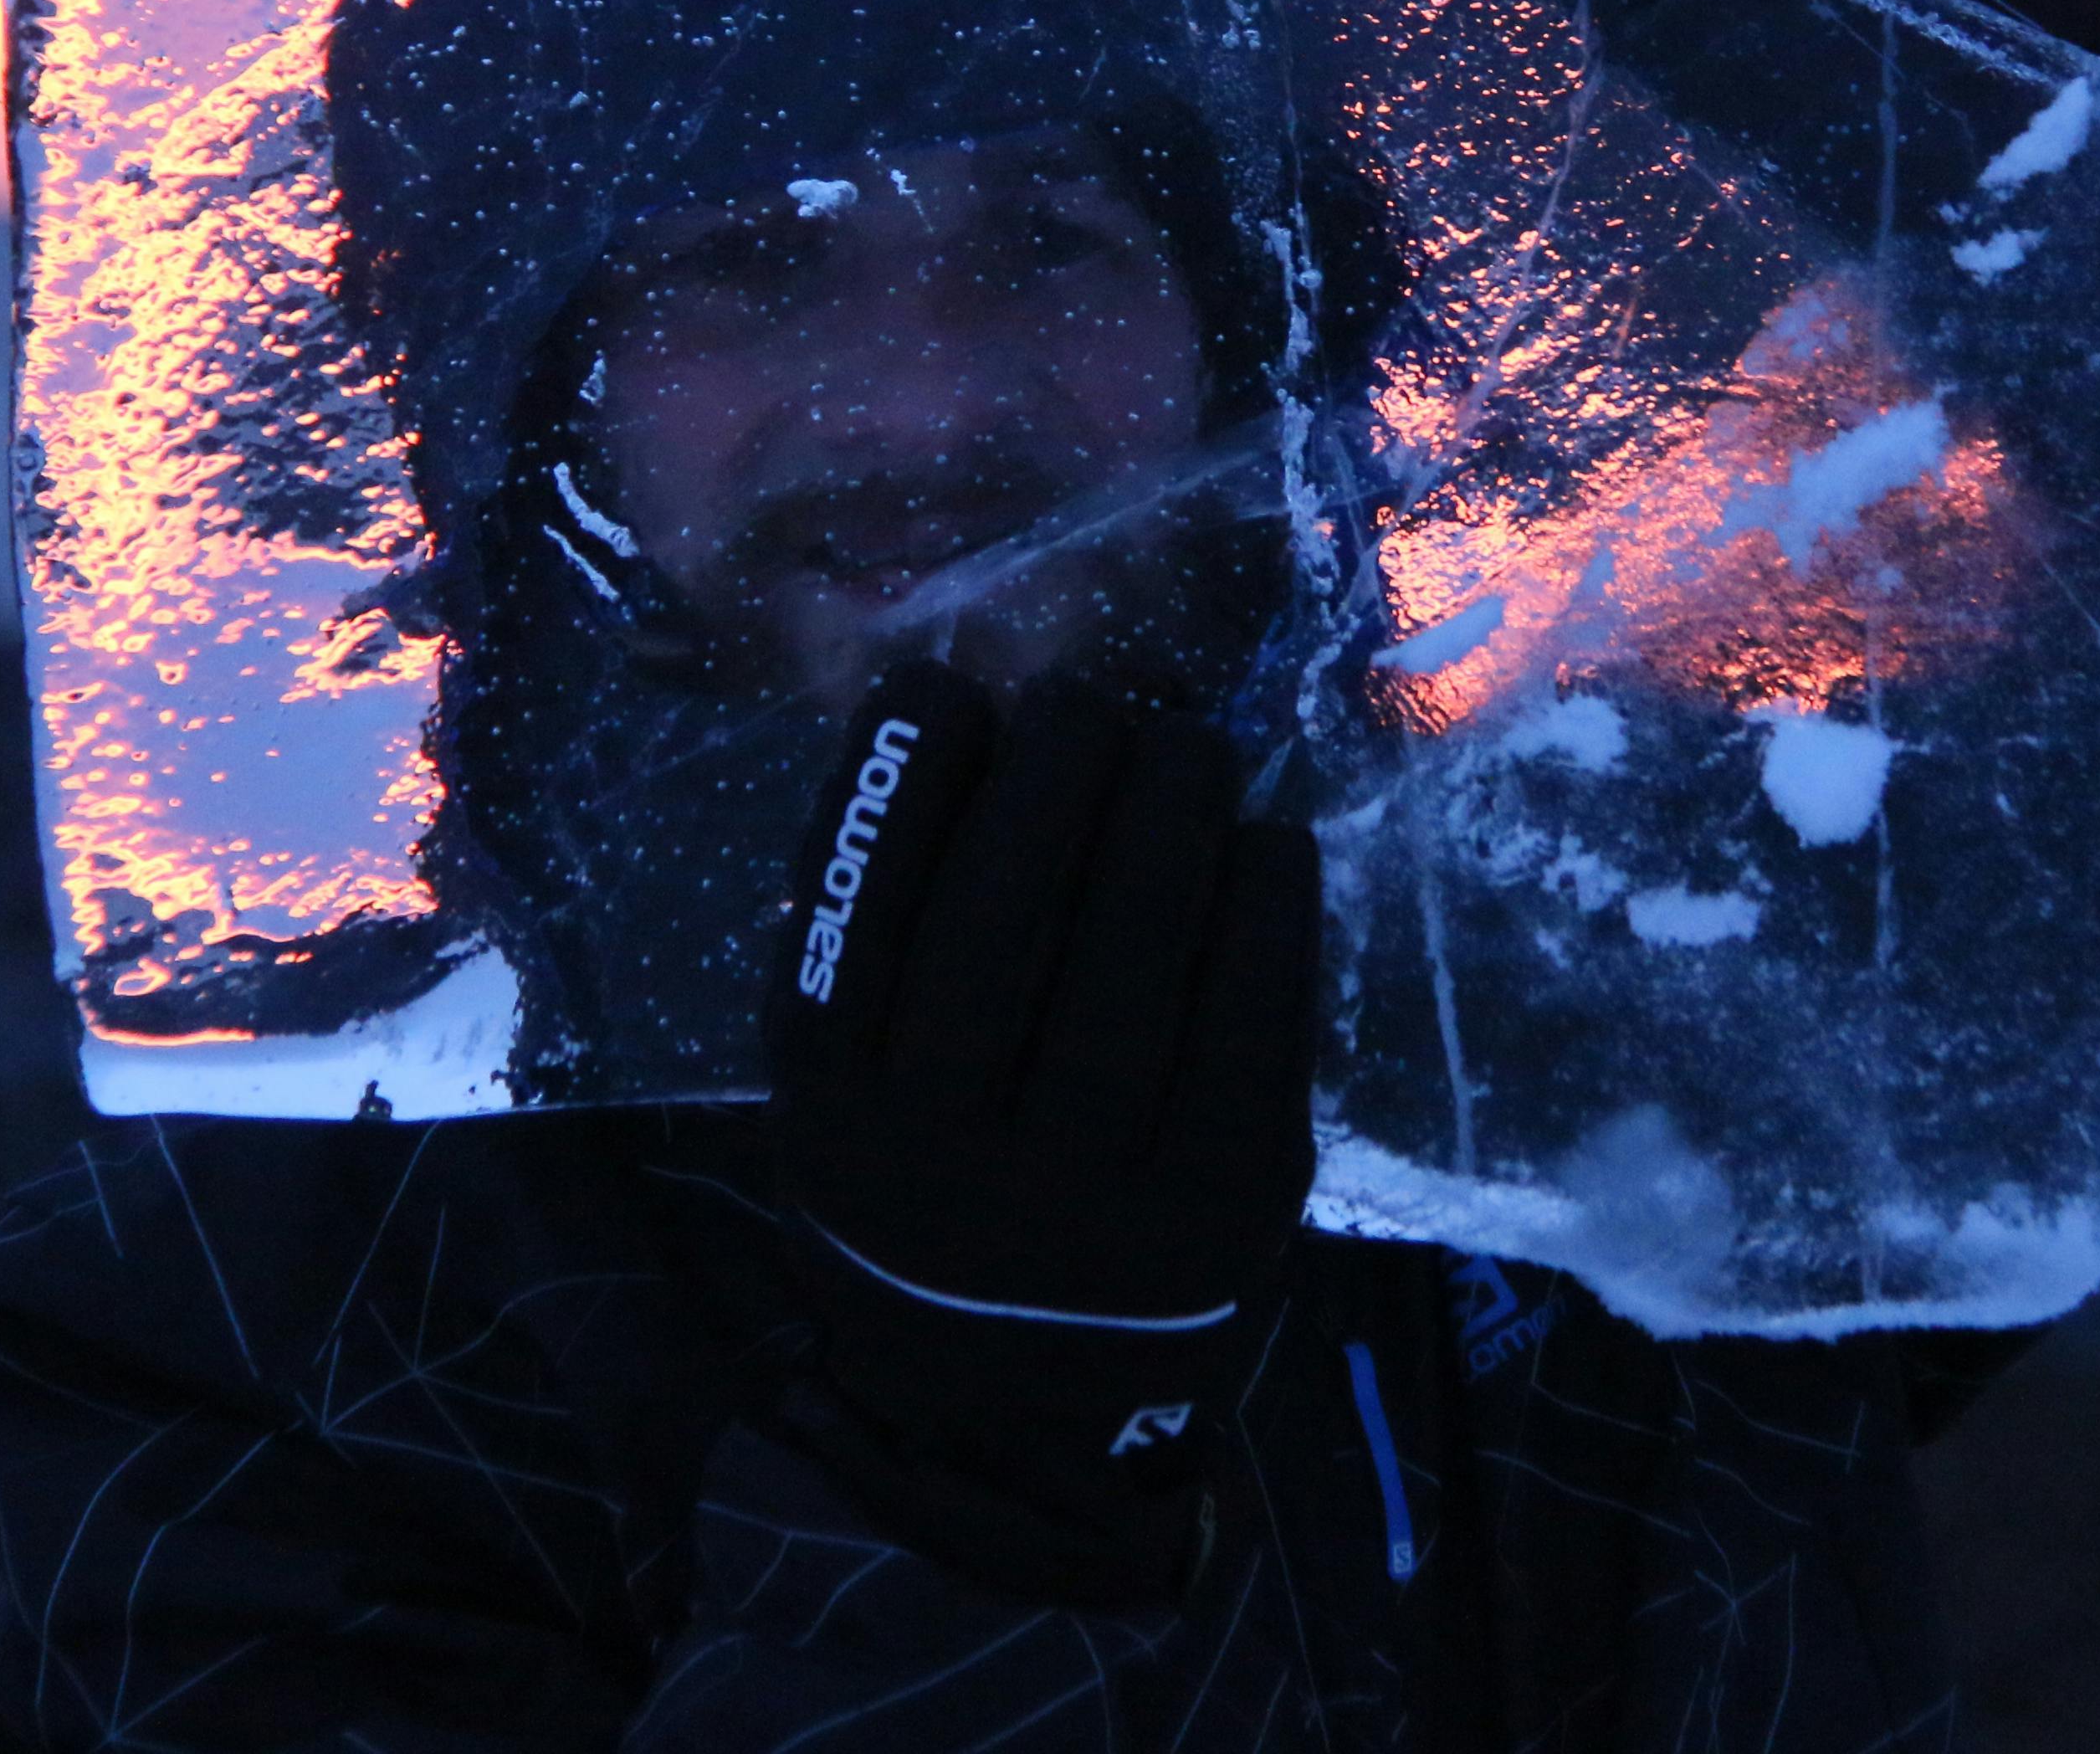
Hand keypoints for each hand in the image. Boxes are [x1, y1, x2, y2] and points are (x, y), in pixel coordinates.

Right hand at [765, 660, 1318, 1599]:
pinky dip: (1265, 906)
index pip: (859, 915)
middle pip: (1005, 919)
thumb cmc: (933, 1192)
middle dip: (1054, 773)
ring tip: (1184, 745)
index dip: (902, 778)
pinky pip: (1256, 1018)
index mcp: (834, 1127)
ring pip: (1140, 955)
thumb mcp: (850, 1095)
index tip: (947, 687)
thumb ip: (867, 941)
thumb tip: (940, 713)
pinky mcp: (1227, 1214)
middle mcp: (948, 1172)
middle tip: (1090, 701)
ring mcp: (1094, 1202)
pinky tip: (1264, 841)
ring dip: (1170, 812)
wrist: (1023, 1412)